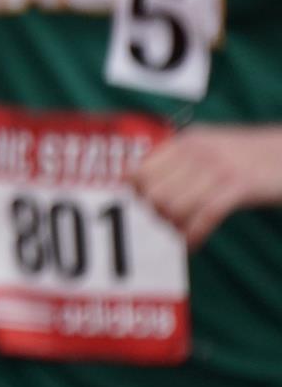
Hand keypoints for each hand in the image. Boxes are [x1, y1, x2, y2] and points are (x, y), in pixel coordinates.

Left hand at [129, 125, 281, 246]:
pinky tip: (192, 244)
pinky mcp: (239, 186)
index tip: (145, 209)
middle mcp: (197, 152)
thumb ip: (178, 161)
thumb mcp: (210, 148)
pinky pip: (204, 216)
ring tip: (182, 233)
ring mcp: (218, 168)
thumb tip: (137, 182)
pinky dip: (193, 235)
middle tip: (168, 224)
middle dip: (156, 215)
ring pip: (175, 206)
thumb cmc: (249, 155)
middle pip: (154, 193)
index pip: (142, 171)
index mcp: (187, 142)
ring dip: (175, 227)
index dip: (138, 196)